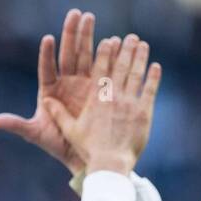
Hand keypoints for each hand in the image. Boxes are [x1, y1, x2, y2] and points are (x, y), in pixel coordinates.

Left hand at [0, 9, 96, 174]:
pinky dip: (107, 53)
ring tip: (90, 17)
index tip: (48, 39)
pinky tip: (112, 39)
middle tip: (75, 13)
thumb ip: (16, 125)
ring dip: (89, 36)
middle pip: (68, 54)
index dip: (47, 54)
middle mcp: (66, 82)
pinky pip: (103, 66)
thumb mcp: (35, 133)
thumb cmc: (56, 144)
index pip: (47, 68)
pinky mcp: (99, 88)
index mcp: (49, 90)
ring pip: (86, 55)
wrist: (81, 154)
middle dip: (72, 34)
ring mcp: (83, 82)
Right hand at [43, 32, 160, 175]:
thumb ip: (59, 113)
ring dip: (140, 57)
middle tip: (131, 36)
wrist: (110, 164)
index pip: (100, 69)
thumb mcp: (70, 130)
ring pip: (136, 74)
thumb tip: (44, 101)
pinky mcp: (144, 112)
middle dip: (126, 49)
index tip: (110, 40)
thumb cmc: (88, 149)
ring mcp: (130, 103)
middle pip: (121, 66)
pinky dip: (153, 77)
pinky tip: (155, 66)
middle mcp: (113, 96)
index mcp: (95, 98)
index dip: (105, 52)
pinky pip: (150, 90)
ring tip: (143, 45)